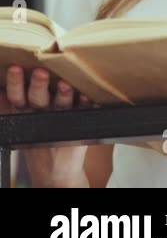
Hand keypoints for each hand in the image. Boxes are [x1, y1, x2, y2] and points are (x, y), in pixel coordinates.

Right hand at [1, 65, 93, 186]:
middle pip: (37, 99)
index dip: (15, 83)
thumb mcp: (20, 123)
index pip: (16, 97)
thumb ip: (11, 103)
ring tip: (64, 84)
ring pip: (61, 105)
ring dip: (63, 94)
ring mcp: (61, 121)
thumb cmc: (38, 138)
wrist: (55, 169)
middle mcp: (41, 115)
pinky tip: (87, 95)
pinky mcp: (79, 125)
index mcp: (24, 113)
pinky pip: (84, 113)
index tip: (15, 68)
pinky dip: (85, 104)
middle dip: (39, 85)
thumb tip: (1, 85)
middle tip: (41, 72)